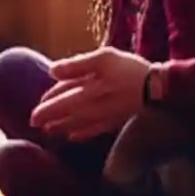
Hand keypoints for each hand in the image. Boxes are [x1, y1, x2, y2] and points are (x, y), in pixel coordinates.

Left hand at [30, 48, 152, 141]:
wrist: (160, 89)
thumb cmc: (131, 69)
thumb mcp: (104, 58)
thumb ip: (77, 65)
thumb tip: (51, 71)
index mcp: (89, 88)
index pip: (64, 95)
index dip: (49, 100)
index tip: (36, 107)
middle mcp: (95, 105)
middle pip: (68, 112)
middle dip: (50, 117)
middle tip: (34, 123)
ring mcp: (105, 116)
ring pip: (79, 123)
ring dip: (62, 127)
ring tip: (49, 131)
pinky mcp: (117, 121)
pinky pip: (95, 131)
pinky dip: (83, 134)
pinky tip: (74, 138)